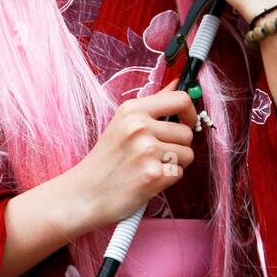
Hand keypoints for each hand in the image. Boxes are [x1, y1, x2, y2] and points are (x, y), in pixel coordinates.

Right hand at [70, 89, 198, 232]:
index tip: (187, 122)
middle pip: (187, 132)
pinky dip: (167, 179)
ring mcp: (147, 151)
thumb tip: (178, 82)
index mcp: (132, 109)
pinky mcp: (153, 175)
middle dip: (179, 146)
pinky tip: (147, 178)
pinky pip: (179, 173)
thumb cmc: (106, 159)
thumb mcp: (122, 123)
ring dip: (174, 163)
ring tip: (149, 166)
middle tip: (156, 154)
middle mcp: (140, 127)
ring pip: (187, 154)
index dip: (191, 112)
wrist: (85, 193)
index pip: (181, 99)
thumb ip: (153, 104)